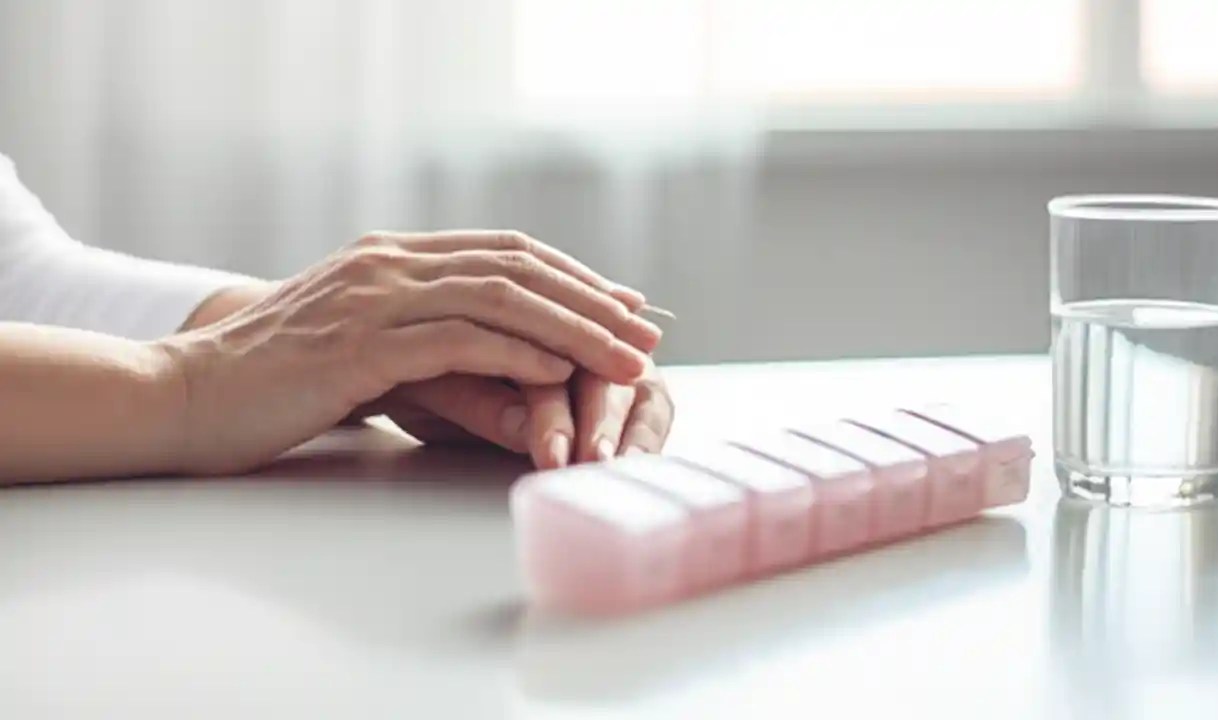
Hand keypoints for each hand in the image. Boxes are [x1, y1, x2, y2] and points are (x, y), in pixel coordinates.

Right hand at [158, 231, 661, 473]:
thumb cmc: (276, 380)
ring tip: (625, 356)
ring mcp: (373, 300)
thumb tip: (494, 353)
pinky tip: (559, 369)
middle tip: (645, 329)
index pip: (505, 252)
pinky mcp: (359, 346)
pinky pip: (457, 339)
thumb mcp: (357, 340)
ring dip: (573, 326)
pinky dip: (518, 350)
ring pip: (499, 297)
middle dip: (590, 298)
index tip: (622, 303)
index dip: (571, 276)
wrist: (186, 393)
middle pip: (515, 266)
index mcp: (392, 257)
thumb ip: (420, 333)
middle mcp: (389, 265)